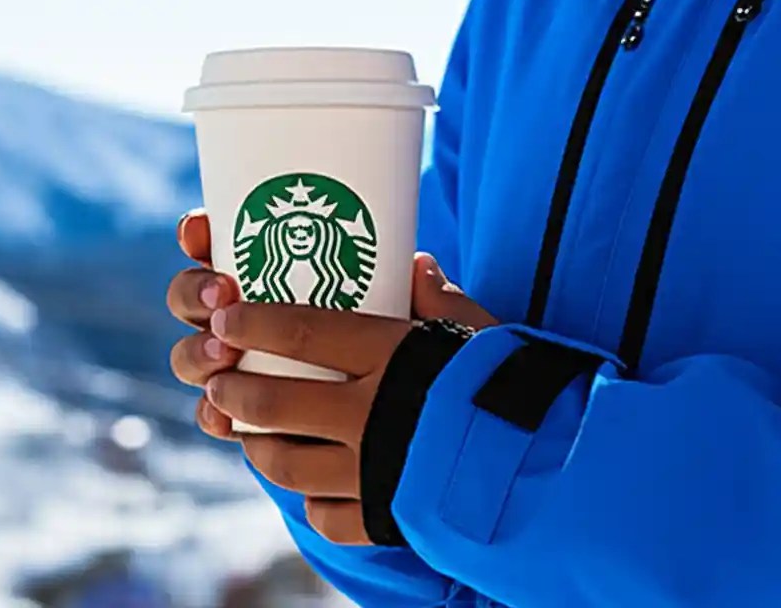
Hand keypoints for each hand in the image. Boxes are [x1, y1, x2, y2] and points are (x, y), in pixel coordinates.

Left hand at [166, 209, 496, 543]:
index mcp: (392, 356)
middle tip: (221, 383)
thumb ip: (439, 300)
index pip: (299, 332)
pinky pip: (325, 513)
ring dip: (258, 445)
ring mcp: (372, 469)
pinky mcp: (384, 515)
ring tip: (251, 432)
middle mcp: (372, 413)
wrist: (559, 465)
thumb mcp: (480, 329)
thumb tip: (416, 265)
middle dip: (233, 392)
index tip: (227, 319)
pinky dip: (311, 499)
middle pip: (274, 402)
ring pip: (285, 462)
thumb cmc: (516, 384)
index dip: (251, 325)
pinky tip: (311, 483)